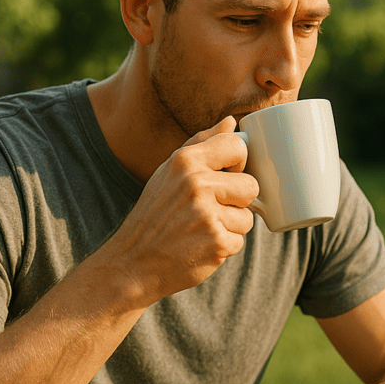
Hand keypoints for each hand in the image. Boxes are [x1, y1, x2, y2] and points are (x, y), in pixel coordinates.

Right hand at [106, 116, 258, 303]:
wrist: (133, 262)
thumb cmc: (156, 213)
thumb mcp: (170, 171)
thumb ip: (202, 143)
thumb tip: (231, 121)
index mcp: (186, 161)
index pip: (238, 146)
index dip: (238, 164)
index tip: (225, 177)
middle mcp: (197, 184)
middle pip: (252, 186)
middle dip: (237, 201)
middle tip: (210, 210)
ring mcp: (207, 215)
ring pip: (248, 217)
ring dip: (230, 226)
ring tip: (202, 229)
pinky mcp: (216, 243)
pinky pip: (240, 241)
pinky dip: (224, 247)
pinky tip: (200, 245)